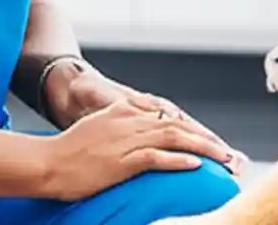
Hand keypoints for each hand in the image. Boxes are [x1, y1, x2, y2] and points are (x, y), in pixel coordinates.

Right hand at [46, 63, 247, 175]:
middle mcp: (128, 121)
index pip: (167, 115)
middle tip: (230, 153)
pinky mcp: (122, 160)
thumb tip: (141, 135)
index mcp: (123, 111)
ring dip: (203, 148)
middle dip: (207, 138)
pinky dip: (178, 160)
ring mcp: (125, 140)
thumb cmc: (69, 150)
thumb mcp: (97, 127)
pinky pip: (156, 158)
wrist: (47, 162)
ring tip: (224, 158)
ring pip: (173, 138)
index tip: (212, 139)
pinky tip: (196, 165)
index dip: (193, 127)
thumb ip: (120, 124)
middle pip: (177, 125)